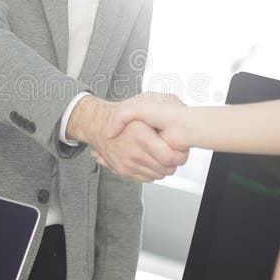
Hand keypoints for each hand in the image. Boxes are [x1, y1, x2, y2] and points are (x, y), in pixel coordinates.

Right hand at [67, 97, 187, 181]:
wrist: (98, 124)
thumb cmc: (122, 113)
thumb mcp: (145, 102)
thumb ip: (164, 105)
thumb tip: (182, 109)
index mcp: (141, 135)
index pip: (169, 157)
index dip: (180, 154)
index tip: (181, 148)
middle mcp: (133, 152)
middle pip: (167, 168)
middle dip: (174, 160)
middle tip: (173, 150)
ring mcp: (128, 163)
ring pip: (159, 175)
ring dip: (163, 166)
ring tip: (161, 152)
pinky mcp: (124, 171)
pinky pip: (147, 178)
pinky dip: (152, 171)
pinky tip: (151, 158)